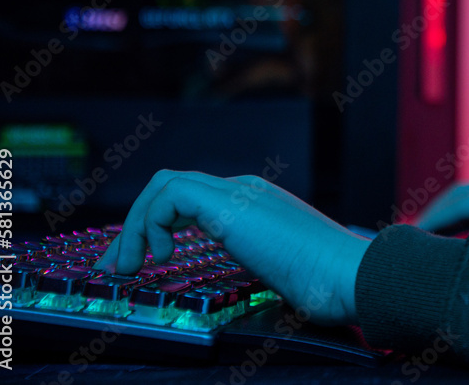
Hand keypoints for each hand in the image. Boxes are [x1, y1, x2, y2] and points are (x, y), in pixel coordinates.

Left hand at [95, 170, 370, 325]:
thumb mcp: (283, 272)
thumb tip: (259, 286)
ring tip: (129, 266)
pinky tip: (158, 258)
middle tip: (116, 266)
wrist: (351, 275)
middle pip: (173, 186)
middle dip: (135, 223)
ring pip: (165, 183)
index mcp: (257, 205)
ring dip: (136, 224)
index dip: (159, 226)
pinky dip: (149, 224)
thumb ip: (261, 266)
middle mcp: (246, 191)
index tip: (143, 263)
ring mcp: (239, 193)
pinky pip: (169, 194)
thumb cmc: (329, 283)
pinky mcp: (230, 205)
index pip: (194, 198)